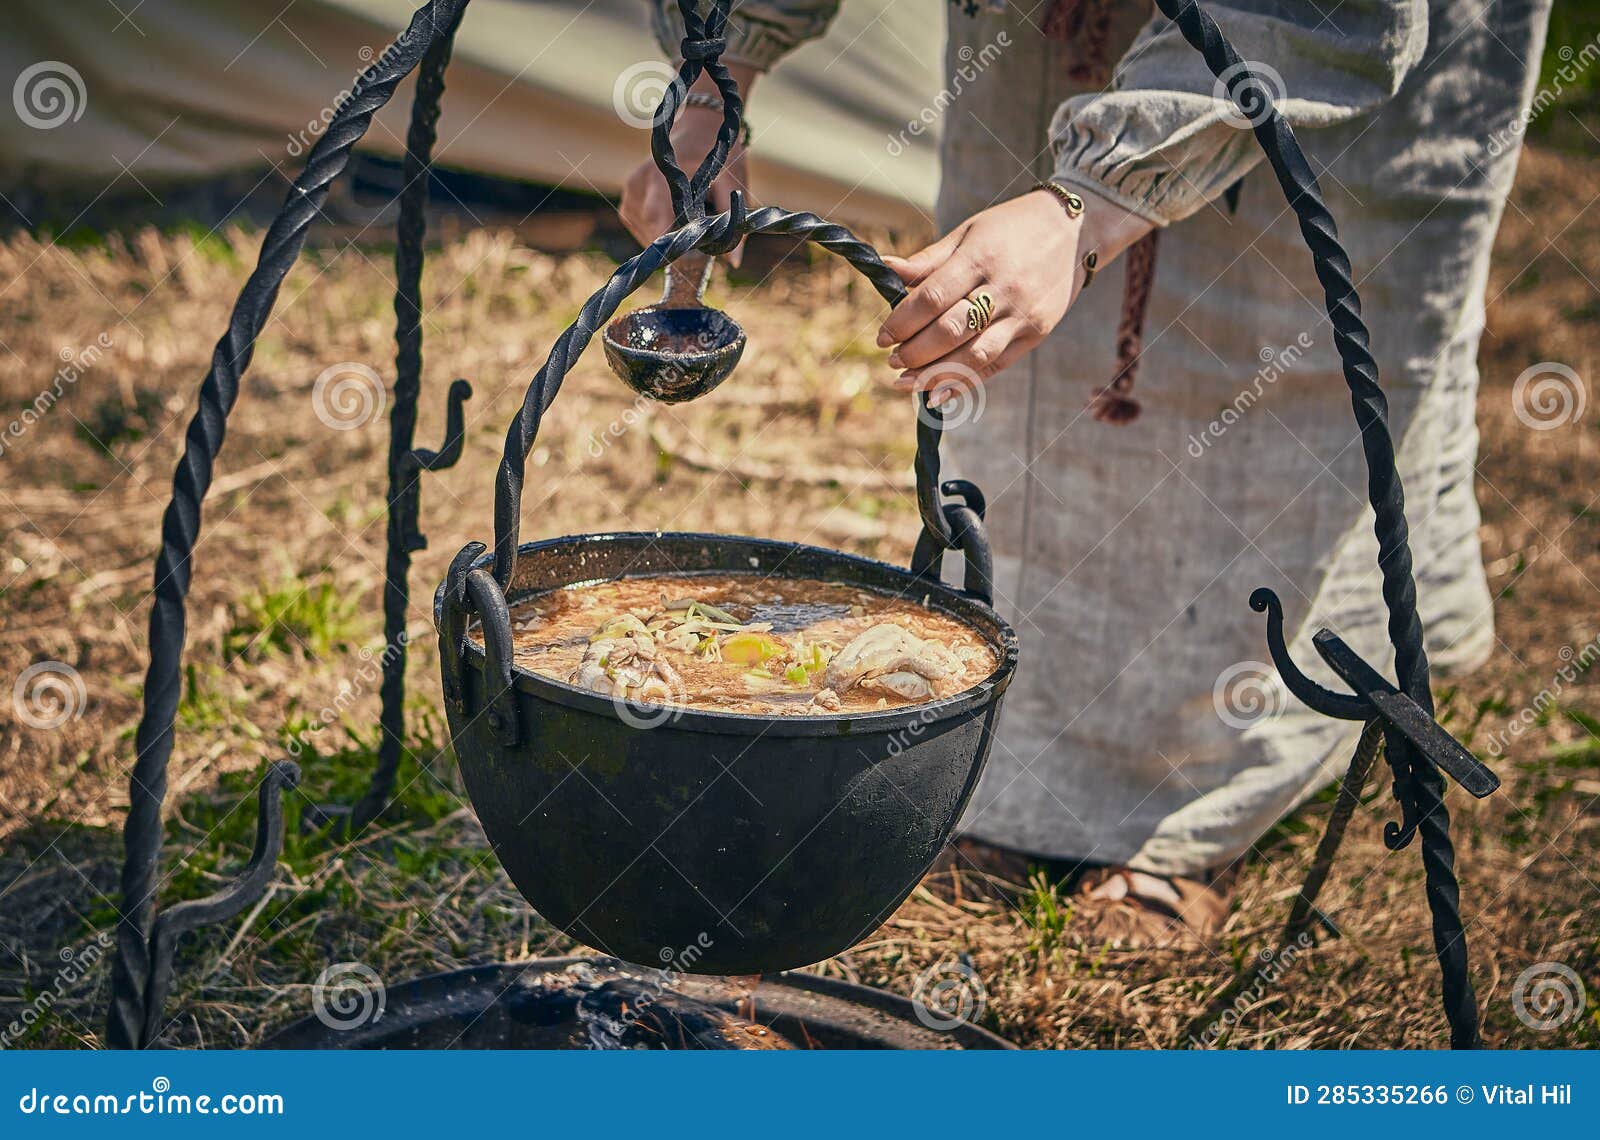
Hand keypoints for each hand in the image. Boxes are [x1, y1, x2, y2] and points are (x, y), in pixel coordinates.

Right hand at [618, 65, 756, 266]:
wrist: (697, 127)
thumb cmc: (716, 152)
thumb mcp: (731, 180)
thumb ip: (730, 219)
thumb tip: (734, 261)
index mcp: (662, 175)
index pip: (658, 220)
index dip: (673, 245)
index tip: (691, 260)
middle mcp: (640, 182)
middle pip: (652, 231)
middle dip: (675, 245)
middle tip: (699, 249)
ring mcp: (630, 191)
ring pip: (645, 234)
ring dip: (668, 237)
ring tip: (688, 222)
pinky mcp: (628, 200)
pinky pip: (641, 228)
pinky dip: (659, 231)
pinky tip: (674, 218)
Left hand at [877, 189, 1152, 404]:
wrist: (1075, 230)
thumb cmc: (1012, 227)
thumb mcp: (969, 231)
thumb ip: (929, 258)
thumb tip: (886, 268)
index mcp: (981, 257)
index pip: (932, 298)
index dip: (902, 321)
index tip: (883, 336)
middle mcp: (1004, 288)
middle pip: (950, 330)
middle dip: (914, 351)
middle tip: (892, 359)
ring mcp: (1023, 314)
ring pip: (973, 355)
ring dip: (934, 374)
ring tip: (906, 382)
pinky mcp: (1036, 333)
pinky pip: (996, 365)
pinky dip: (964, 382)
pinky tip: (937, 394)